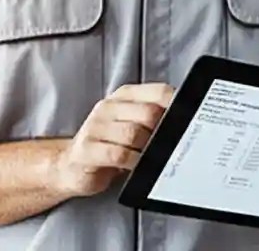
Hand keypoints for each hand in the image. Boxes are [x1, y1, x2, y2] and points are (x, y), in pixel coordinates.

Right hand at [51, 83, 173, 197]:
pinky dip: (133, 162)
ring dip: (146, 149)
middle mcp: (108, 107)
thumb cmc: (109, 145)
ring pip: (135, 134)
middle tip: (163, 145)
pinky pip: (119, 154)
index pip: (159, 91)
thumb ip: (153, 116)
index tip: (188, 119)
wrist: (70, 166)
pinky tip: (134, 165)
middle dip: (161, 131)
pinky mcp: (86, 150)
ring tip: (146, 156)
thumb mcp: (130, 124)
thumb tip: (185, 117)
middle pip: (149, 113)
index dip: (177, 105)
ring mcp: (95, 127)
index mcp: (124, 96)